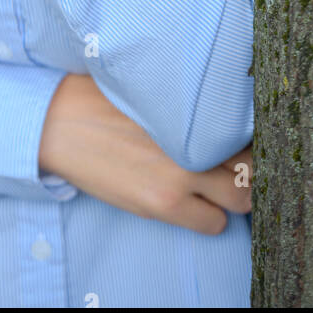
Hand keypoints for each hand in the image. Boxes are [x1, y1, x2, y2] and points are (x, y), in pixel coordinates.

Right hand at [38, 73, 252, 233]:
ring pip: (241, 199)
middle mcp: (193, 141)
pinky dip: (211, 216)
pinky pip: (214, 223)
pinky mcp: (162, 204)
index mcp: (191, 107)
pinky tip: (195, 202)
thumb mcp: (149, 88)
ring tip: (218, 185)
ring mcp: (180, 176)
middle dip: (248, 168)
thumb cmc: (99, 97)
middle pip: (252, 164)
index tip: (242, 139)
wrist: (59, 123)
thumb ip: (185, 101)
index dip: (248, 136)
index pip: (248, 127)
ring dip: (234, 194)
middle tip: (234, 165)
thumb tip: (214, 105)